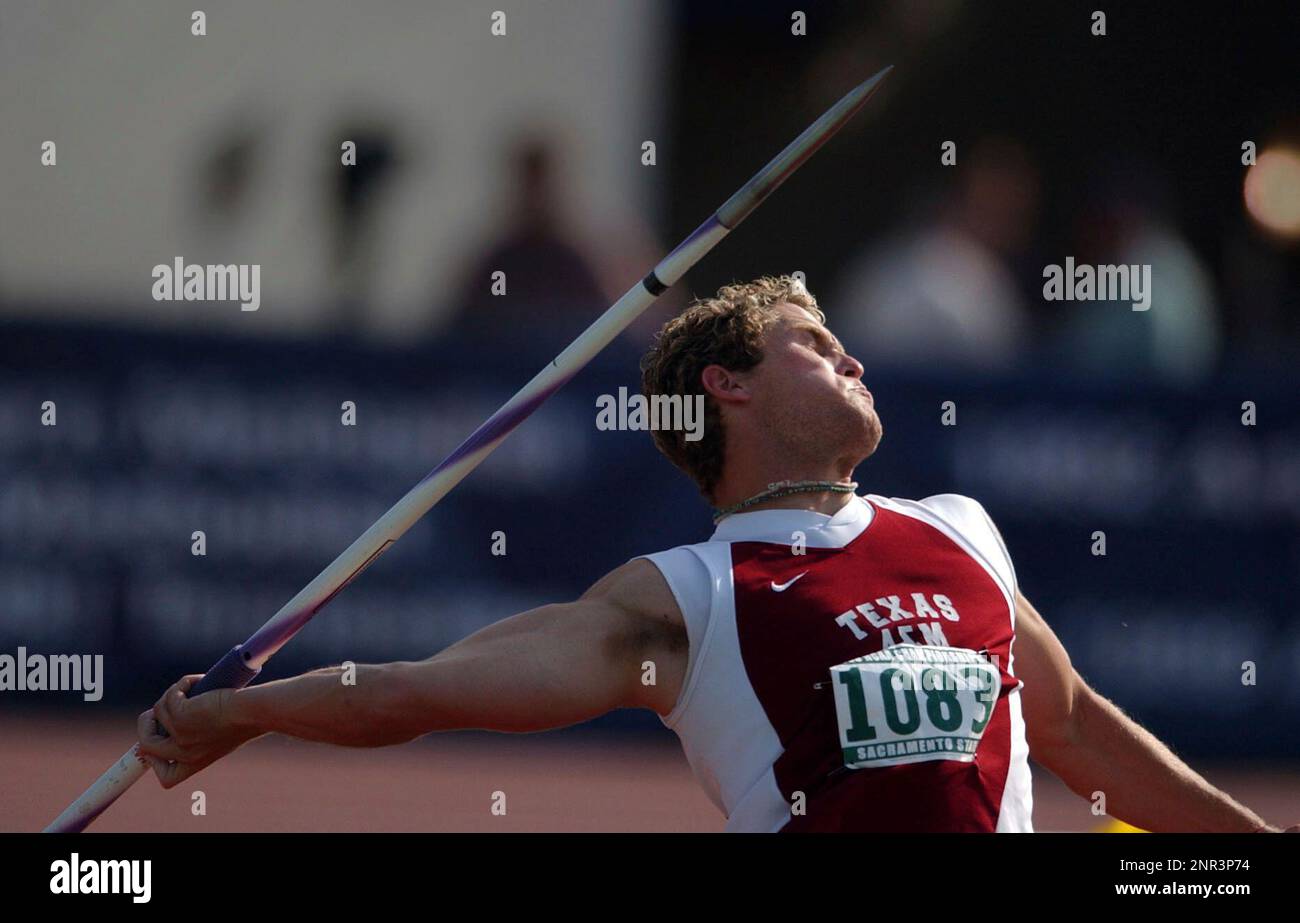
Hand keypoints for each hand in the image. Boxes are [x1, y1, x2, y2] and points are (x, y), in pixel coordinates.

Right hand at [137, 675, 259, 787]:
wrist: (256, 713)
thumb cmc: (248, 719)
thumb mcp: (221, 734)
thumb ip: (201, 735)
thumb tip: (176, 718)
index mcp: (196, 764)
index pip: (167, 779)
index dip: (155, 761)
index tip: (159, 738)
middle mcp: (185, 755)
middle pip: (145, 746)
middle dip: (145, 724)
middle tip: (160, 708)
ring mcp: (180, 736)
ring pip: (157, 712)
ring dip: (172, 694)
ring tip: (195, 686)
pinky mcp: (181, 716)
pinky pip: (170, 695)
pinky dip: (183, 684)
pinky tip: (199, 680)